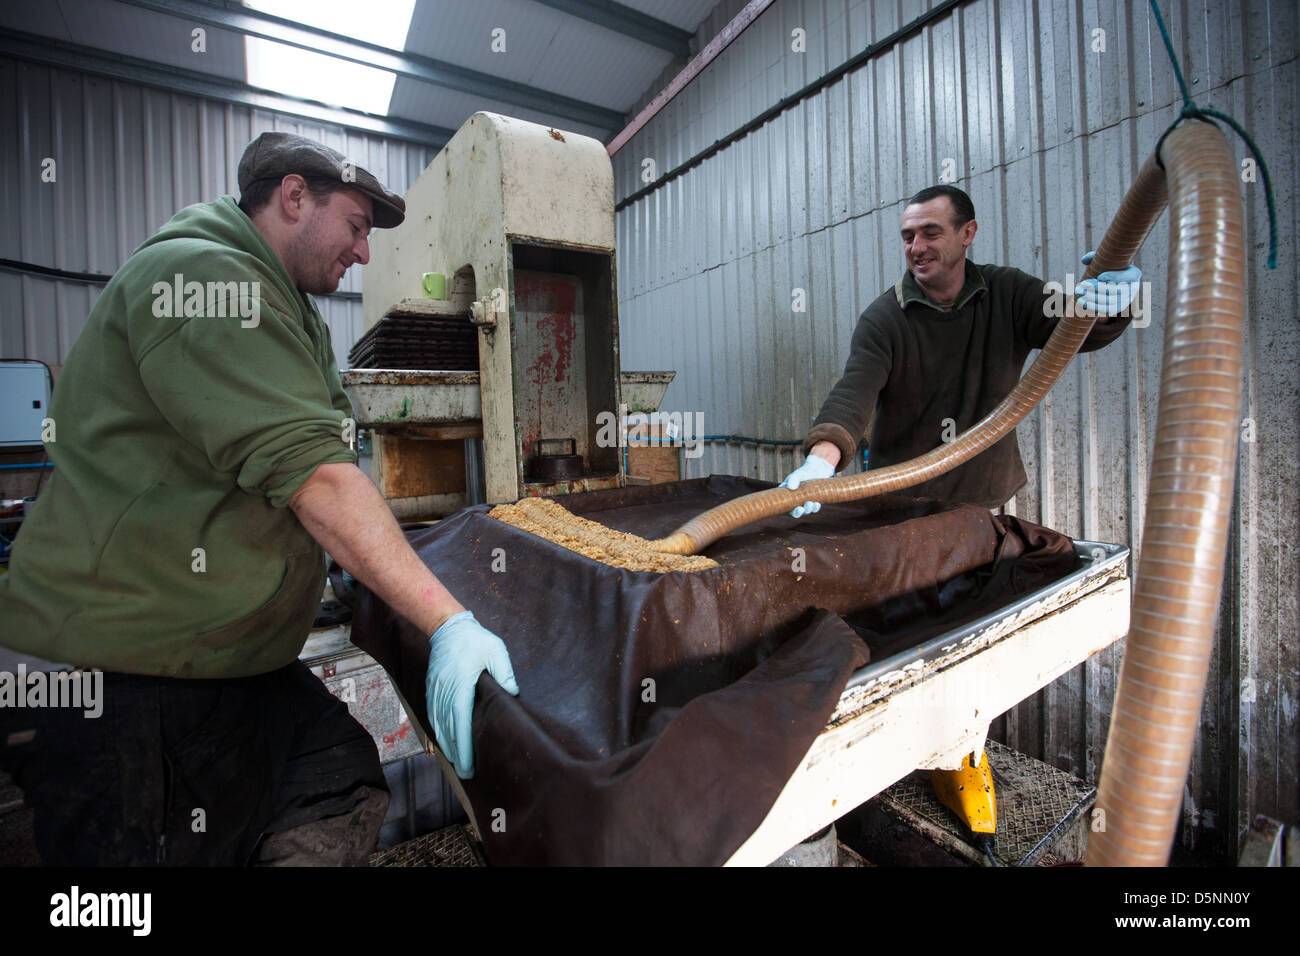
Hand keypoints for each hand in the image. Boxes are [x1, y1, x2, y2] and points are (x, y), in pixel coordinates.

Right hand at [425, 611, 519, 778]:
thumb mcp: (496, 651)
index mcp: (462, 686)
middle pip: (449, 730)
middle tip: (466, 773)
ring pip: (439, 724)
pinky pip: (433, 714)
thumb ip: (504, 672)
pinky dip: (438, 731)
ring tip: (456, 763)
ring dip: (446, 746)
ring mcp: (436, 691)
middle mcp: (445, 692)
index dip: (464, 747)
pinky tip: (444, 742)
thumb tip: (512, 693)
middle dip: (456, 754)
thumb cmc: (475, 639)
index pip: (462, 723)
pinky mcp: (432, 688)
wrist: (447, 626)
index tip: (468, 765)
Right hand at [779, 454, 834, 517]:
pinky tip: (817, 504)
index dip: (789, 511)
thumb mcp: (799, 474)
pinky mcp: (812, 502)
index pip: (784, 506)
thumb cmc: (805, 472)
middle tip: (802, 509)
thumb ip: (793, 479)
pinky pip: (813, 509)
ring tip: (812, 503)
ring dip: (808, 510)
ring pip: (805, 511)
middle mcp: (794, 500)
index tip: (797, 508)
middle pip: (794, 512)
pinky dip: (815, 508)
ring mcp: (804, 502)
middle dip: (798, 513)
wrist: (818, 470)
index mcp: (787, 495)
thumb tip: (791, 486)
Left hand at [1075, 251, 1140, 315]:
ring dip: (1093, 299)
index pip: (1128, 277)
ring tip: (1080, 294)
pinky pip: (1106, 311)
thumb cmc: (1110, 268)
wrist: (1114, 283)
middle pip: (1116, 291)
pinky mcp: (1117, 309)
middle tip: (1082, 285)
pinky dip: (1093, 307)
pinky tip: (1081, 302)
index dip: (1114, 277)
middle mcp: (1133, 289)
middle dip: (1097, 288)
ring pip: (1110, 302)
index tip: (1099, 276)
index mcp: (1134, 274)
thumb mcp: (1106, 260)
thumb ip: (1095, 257)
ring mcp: (1126, 301)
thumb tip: (1084, 260)